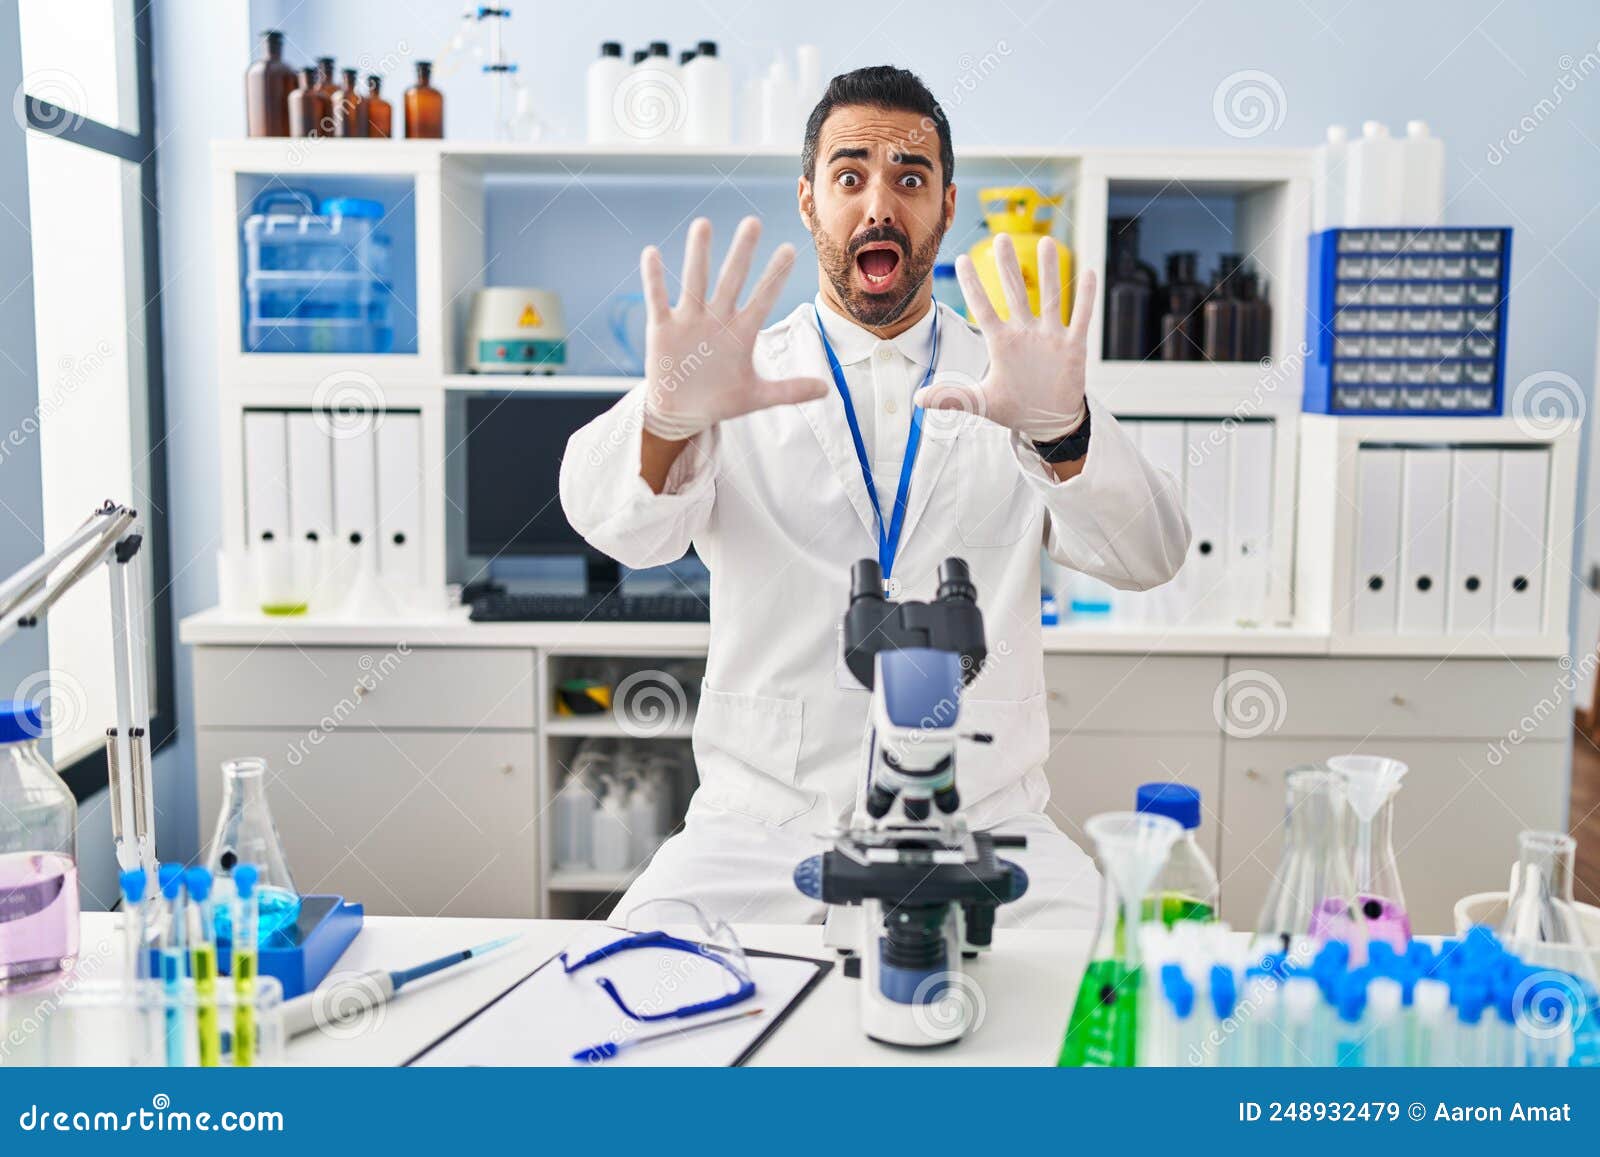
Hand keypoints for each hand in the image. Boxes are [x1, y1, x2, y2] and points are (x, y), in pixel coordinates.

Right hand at [639, 216, 828, 441]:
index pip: (763, 299)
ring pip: (695, 281)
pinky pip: (657, 299)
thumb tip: (827, 389)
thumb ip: (790, 391)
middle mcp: (717, 319)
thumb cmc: (720, 400)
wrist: (681, 413)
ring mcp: (689, 320)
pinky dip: (653, 279)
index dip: (775, 277)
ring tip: (703, 224)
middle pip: (731, 280)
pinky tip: (652, 253)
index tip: (789, 249)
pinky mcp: (662, 328)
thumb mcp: (757, 396)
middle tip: (752, 222)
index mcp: (741, 332)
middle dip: (742, 253)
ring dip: (698, 255)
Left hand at [914, 233, 1095, 441]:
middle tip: (1001, 236)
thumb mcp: (981, 402)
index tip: (961, 260)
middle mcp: (1025, 333)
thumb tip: (916, 400)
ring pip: (1049, 297)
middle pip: (1015, 292)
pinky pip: (1080, 317)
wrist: (1047, 421)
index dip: (973, 286)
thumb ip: (951, 397)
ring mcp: (1049, 337)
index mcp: (1001, 343)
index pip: (983, 308)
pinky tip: (1088, 272)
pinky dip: (1085, 298)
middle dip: (1008, 265)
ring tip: (1045, 242)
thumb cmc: (1014, 407)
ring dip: (1049, 271)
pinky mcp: (1072, 347)